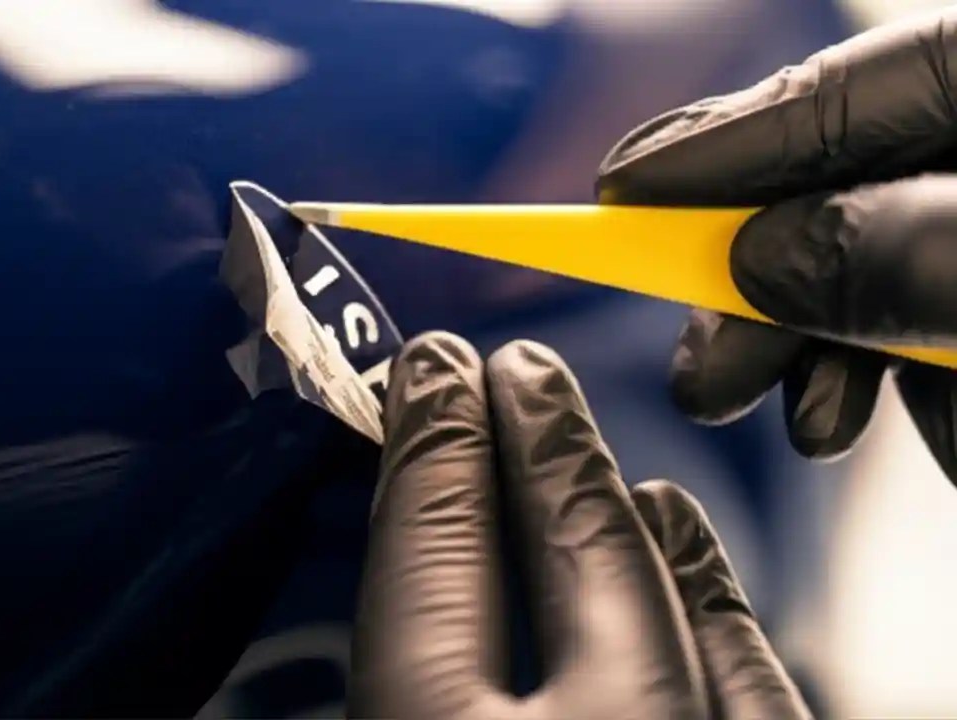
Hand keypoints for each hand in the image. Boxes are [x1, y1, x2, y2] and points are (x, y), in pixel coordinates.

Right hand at [349, 332, 808, 718]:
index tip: (434, 378)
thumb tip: (397, 548)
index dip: (436, 448)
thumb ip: (383, 669)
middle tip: (508, 371)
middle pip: (570, 556)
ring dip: (625, 510)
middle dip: (538, 443)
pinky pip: (759, 686)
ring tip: (582, 448)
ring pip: (675, 609)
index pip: (434, 561)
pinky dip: (712, 599)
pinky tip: (678, 546)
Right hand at [597, 7, 956, 479]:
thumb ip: (891, 251)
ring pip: (870, 276)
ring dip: (810, 348)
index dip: (716, 147)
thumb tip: (757, 262)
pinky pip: (916, 338)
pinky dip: (880, 382)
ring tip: (787, 412)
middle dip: (755, 281)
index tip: (617, 189)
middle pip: (838, 194)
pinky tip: (847, 416)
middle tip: (705, 360)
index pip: (839, 97)